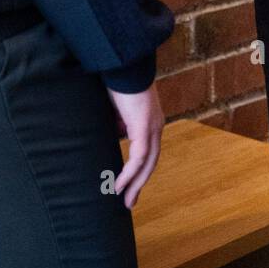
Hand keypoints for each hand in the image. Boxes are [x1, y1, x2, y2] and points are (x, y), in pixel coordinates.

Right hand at [108, 83, 164, 208]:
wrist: (122, 65)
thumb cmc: (116, 83)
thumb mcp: (115, 109)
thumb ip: (117, 124)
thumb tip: (113, 136)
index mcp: (151, 123)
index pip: (148, 153)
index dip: (139, 171)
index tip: (129, 186)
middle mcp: (155, 127)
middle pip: (151, 162)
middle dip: (139, 184)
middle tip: (129, 202)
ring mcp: (152, 128)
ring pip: (147, 164)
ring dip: (135, 184)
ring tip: (125, 200)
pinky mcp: (144, 127)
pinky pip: (138, 158)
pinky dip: (129, 173)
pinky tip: (120, 185)